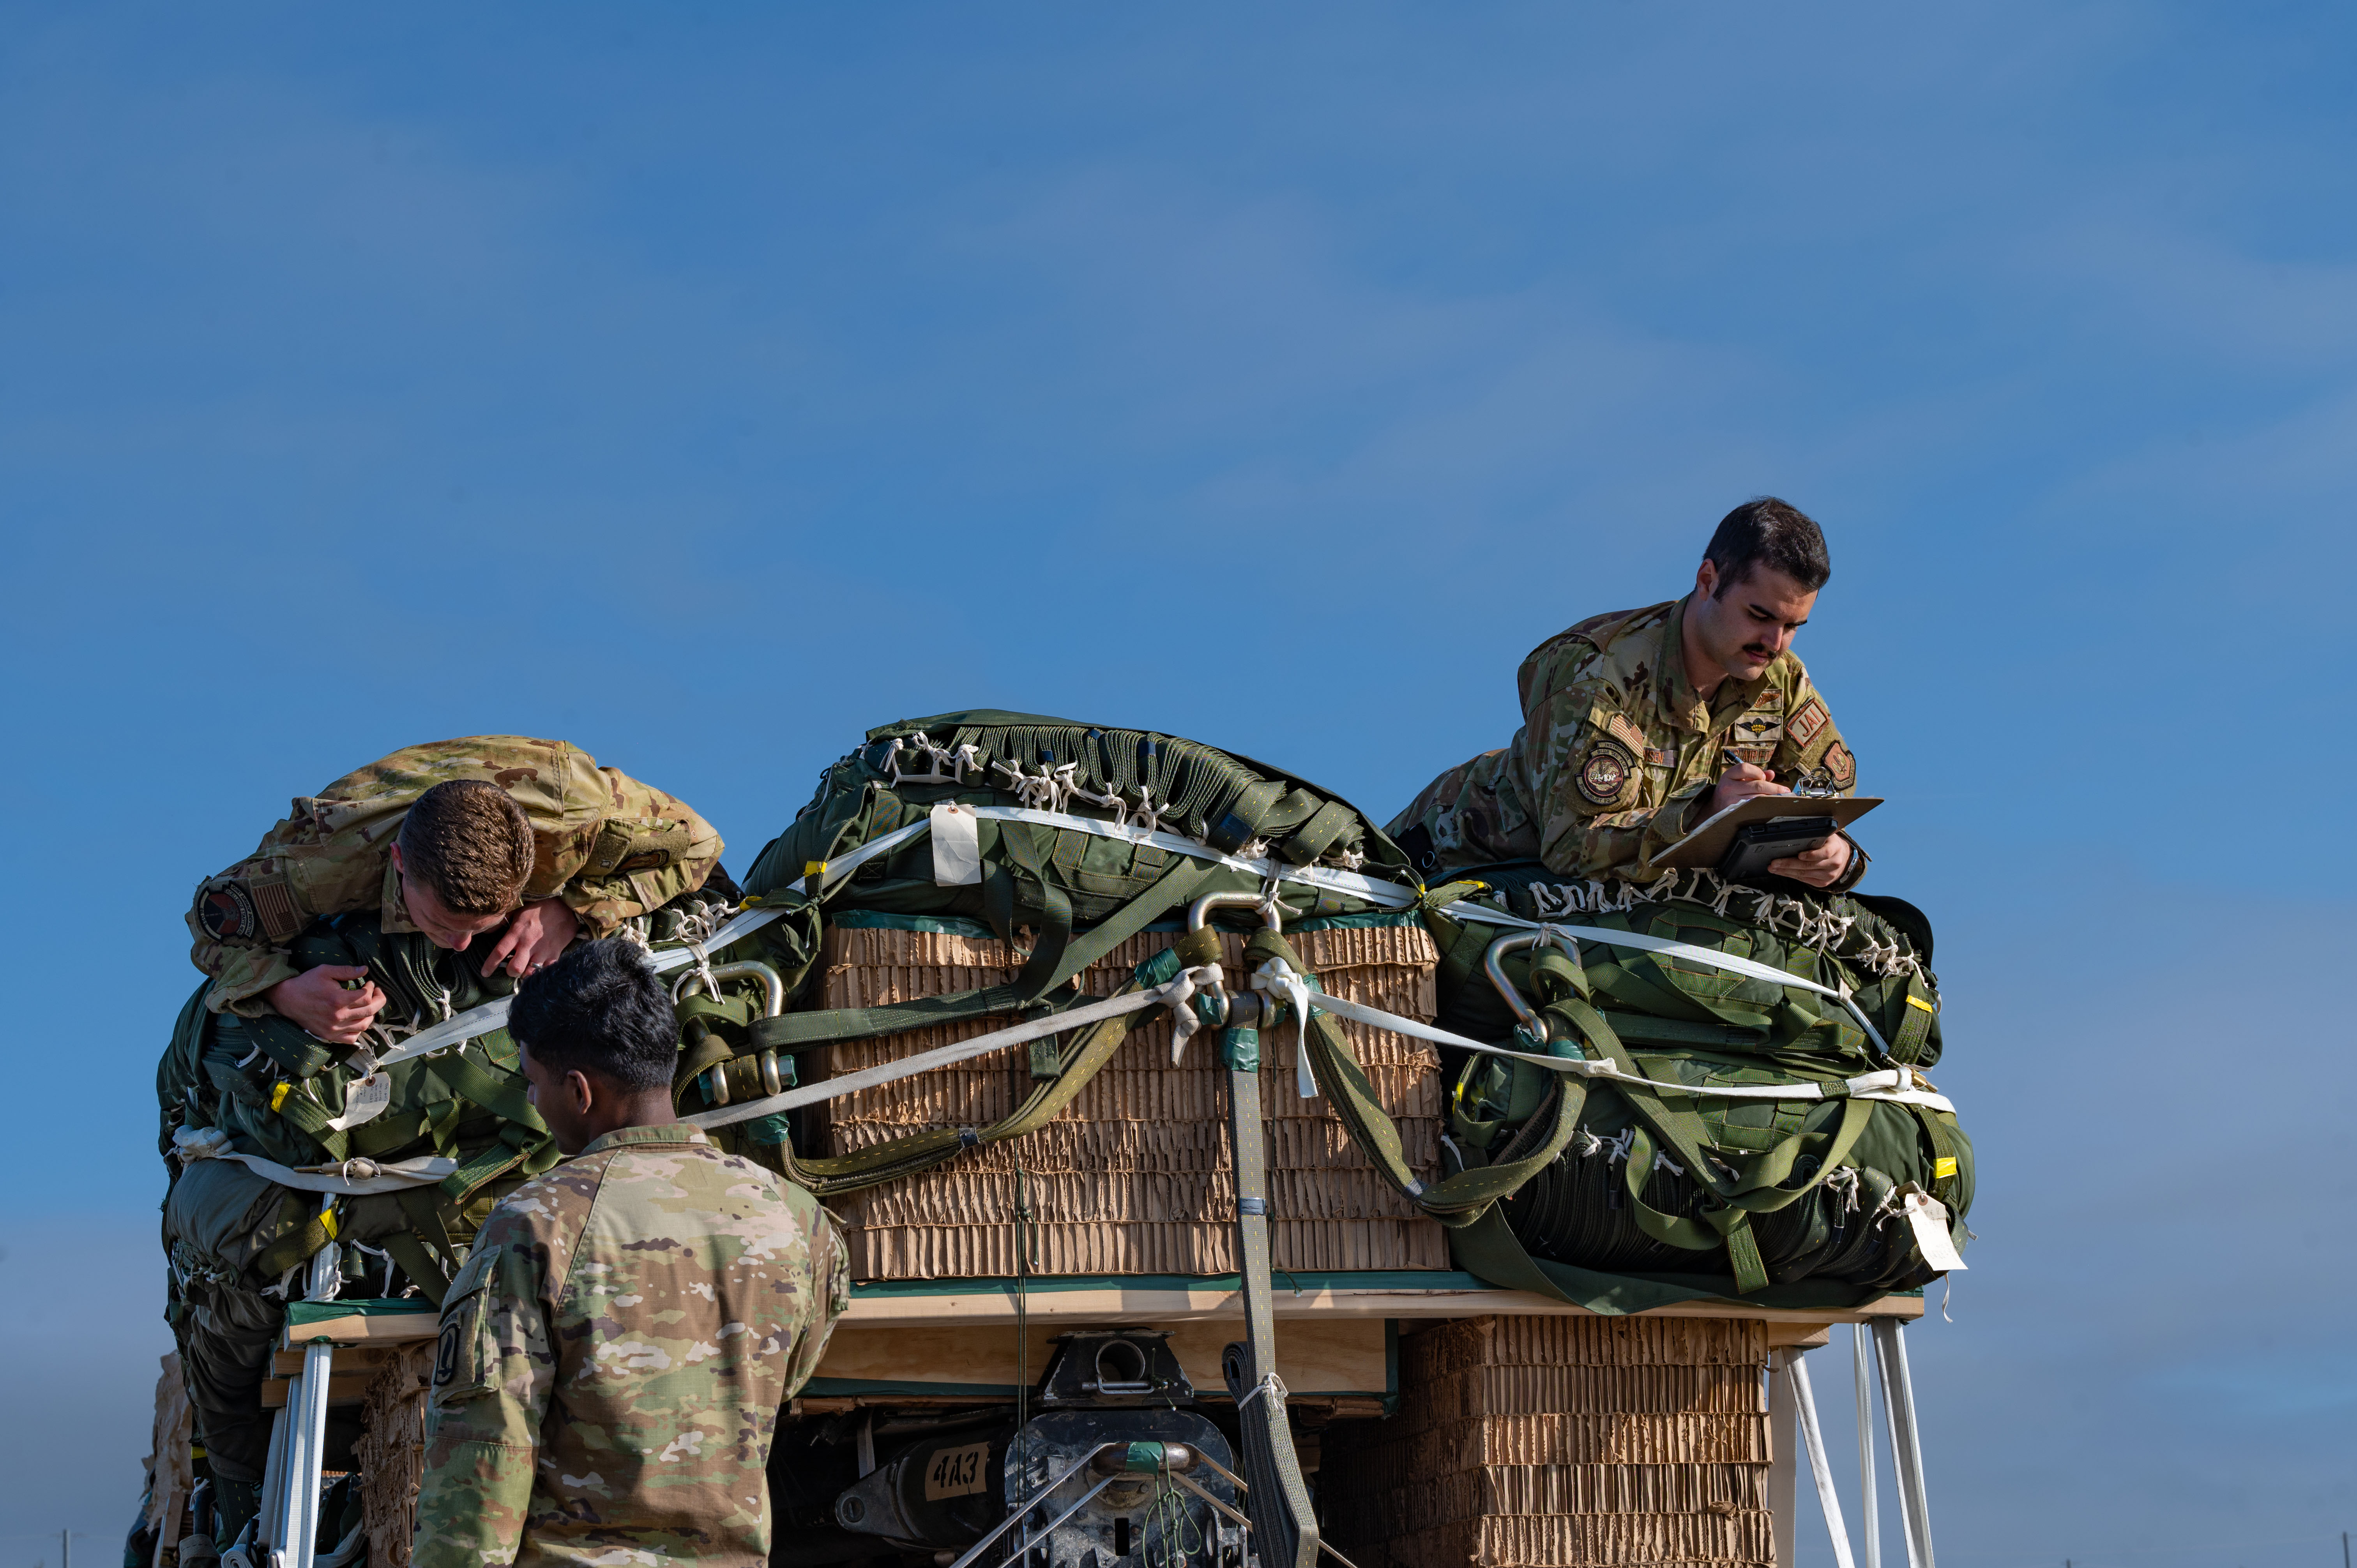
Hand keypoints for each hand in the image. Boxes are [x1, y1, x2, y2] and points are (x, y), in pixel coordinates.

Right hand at [264, 965, 387, 1043]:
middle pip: (369, 1012)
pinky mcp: (329, 1035)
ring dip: (371, 1015)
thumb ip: (346, 971)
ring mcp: (333, 1028)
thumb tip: (365, 969)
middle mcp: (337, 1016)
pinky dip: (359, 1031)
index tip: (369, 983)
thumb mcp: (325, 971)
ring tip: (369, 1005)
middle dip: (378, 1000)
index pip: (366, 997)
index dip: (372, 989)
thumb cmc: (306, 983)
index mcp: (338, 999)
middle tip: (377, 993)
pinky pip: (351, 1038)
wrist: (287, 999)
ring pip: (363, 1026)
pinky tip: (358, 1020)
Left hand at [485, 898, 579, 978]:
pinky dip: (541, 971)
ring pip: (530, 972)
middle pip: (515, 968)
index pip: (499, 952)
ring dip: (526, 972)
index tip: (484, 973)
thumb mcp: (519, 909)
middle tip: (512, 968)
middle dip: (511, 972)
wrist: (566, 906)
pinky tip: (539, 967)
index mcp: (517, 932)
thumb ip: (503, 921)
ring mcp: (543, 950)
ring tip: (526, 968)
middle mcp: (529, 944)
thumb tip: (488, 931)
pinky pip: (546, 970)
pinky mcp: (555, 953)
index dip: (490, 965)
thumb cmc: (540, 907)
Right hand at [1708, 761, 1790, 815]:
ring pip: (1758, 798)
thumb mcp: (1738, 781)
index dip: (1757, 772)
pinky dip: (1764, 806)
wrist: (1713, 809)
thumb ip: (1754, 776)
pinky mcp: (1735, 812)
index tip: (1764, 777)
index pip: (1744, 768)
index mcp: (1728, 776)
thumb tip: (1771, 773)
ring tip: (1780, 798)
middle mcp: (1728, 787)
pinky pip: (1754, 808)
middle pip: (1756, 785)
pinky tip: (1770, 806)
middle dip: (1774, 788)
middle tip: (1785, 791)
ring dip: (1771, 798)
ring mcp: (1731, 801)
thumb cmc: (1729, 792)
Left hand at [1769, 834, 1852, 888]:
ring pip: (1804, 874)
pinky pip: (1804, 880)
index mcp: (1835, 848)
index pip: (1825, 853)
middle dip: (1789, 864)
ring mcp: (1828, 875)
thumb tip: (1794, 833)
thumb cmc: (1830, 844)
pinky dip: (1791, 876)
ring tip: (1774, 868)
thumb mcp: (1827, 836)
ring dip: (1786, 871)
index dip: (1811, 855)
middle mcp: (1834, 863)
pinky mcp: (1822, 883)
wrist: (1843, 857)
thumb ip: (1816, 835)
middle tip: (1775, 862)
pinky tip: (1782, 872)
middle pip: (1809, 865)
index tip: (1799, 855)